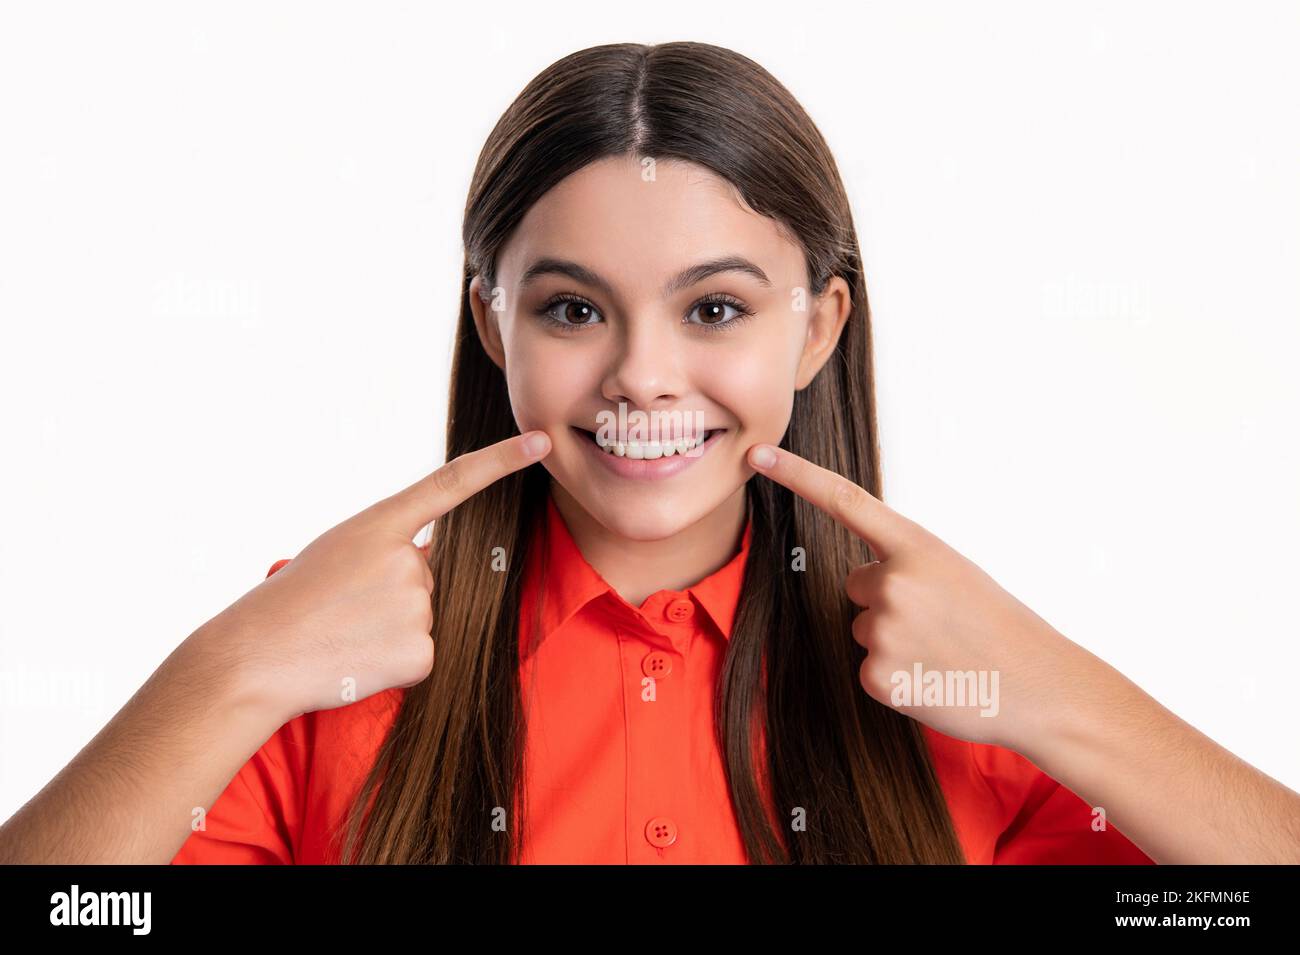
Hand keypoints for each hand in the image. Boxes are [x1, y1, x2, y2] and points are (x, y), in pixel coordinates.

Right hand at [198, 431, 551, 724]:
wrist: (255, 658)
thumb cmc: (291, 603)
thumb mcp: (337, 552)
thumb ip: (389, 548)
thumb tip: (432, 562)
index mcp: (379, 525)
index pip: (452, 483)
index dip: (500, 461)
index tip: (539, 443)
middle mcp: (406, 560)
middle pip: (428, 576)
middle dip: (394, 594)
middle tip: (344, 608)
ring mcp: (417, 605)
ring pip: (425, 616)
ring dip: (391, 628)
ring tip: (344, 633)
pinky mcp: (423, 651)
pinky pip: (423, 653)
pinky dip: (394, 661)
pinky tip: (359, 658)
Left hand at [746, 443, 1084, 752]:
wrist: (1039, 687)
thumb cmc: (1000, 626)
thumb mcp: (956, 573)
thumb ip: (906, 564)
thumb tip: (866, 582)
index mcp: (917, 547)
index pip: (846, 501)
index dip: (797, 475)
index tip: (759, 454)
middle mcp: (892, 583)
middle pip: (859, 586)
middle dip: (888, 602)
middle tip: (941, 623)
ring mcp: (882, 631)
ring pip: (864, 629)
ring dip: (894, 641)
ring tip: (943, 651)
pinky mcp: (877, 677)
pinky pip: (869, 669)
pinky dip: (897, 677)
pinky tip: (933, 678)